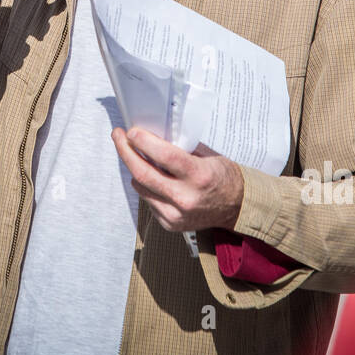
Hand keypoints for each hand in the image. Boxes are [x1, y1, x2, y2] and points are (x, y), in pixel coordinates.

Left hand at [111, 127, 243, 232]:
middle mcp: (186, 198)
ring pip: (141, 187)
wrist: (236, 207)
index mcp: (199, 176)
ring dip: (134, 167)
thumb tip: (152, 135)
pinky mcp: (169, 223)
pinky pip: (148, 199)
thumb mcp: (207, 156)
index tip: (131, 130)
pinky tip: (151, 176)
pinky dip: (145, 185)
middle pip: (144, 173)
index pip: (165, 156)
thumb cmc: (222, 176)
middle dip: (126, 151)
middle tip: (118, 136)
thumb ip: (180, 148)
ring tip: (133, 153)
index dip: (144, 142)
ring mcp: (176, 214)